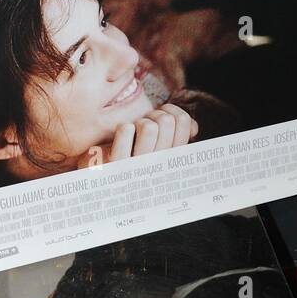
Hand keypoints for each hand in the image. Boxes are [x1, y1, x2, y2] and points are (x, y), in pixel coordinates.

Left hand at [77, 102, 198, 167]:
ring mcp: (139, 166)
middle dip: (153, 115)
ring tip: (133, 134)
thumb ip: (177, 137)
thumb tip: (193, 128)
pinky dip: (123, 129)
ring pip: (149, 126)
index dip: (172, 111)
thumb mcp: (159, 151)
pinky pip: (126, 130)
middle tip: (144, 126)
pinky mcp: (118, 164)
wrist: (102, 186)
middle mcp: (160, 164)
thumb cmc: (133, 161)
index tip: (162, 116)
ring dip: (139, 122)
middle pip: (166, 121)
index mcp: (173, 159)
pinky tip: (121, 139)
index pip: (184, 122)